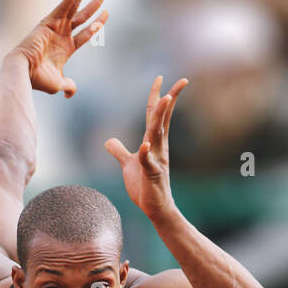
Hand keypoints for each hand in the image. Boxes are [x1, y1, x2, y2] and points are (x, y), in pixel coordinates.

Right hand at [10, 0, 106, 97]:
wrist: (24, 73)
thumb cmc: (38, 80)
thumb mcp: (59, 84)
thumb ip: (69, 86)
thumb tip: (70, 92)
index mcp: (67, 48)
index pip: (86, 32)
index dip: (97, 24)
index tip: (106, 13)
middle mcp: (62, 34)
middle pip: (83, 15)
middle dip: (95, 2)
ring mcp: (56, 27)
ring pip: (73, 6)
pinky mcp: (48, 22)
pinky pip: (62, 6)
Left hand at [105, 75, 186, 221]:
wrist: (156, 209)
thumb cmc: (145, 187)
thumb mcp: (128, 165)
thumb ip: (119, 151)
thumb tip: (108, 140)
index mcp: (154, 143)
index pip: (156, 115)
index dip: (157, 97)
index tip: (160, 78)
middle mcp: (158, 147)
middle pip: (162, 119)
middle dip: (169, 99)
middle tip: (179, 81)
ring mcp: (157, 160)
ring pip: (158, 134)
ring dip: (160, 117)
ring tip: (165, 100)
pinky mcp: (152, 174)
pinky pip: (149, 162)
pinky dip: (146, 153)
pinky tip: (144, 145)